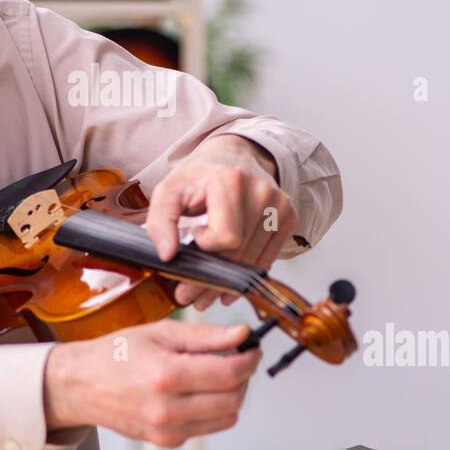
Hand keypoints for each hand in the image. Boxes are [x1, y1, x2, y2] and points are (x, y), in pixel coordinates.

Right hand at [44, 319, 261, 447]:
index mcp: (165, 375)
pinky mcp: (168, 442)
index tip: (252, 348)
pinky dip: (213, 408)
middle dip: (243, 377)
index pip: (228, 374)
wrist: (81, 385)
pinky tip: (198, 391)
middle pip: (233, 399)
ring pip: (227, 417)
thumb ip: (205, 336)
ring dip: (231, 394)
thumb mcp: (160, 333)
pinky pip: (209, 427)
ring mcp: (167, 430)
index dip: (249, 360)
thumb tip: (240, 334)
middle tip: (235, 358)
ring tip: (215, 374)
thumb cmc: (115, 355)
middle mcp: (167, 409)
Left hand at [143, 135, 299, 310]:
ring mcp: (280, 205)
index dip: (206, 245)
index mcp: (231, 180)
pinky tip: (230, 281)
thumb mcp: (169, 190)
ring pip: (253, 263)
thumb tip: (167, 255)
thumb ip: (160, 221)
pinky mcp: (289, 217)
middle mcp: (262, 191)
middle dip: (210, 278)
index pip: (226, 237)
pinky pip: (267, 259)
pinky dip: (247, 273)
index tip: (194, 235)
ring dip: (227, 282)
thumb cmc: (200, 175)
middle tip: (187, 295)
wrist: (234, 155)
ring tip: (205, 293)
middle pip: (240, 254)